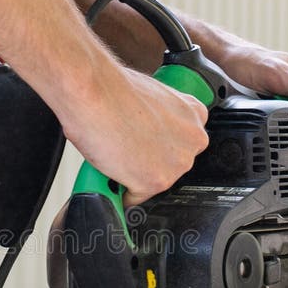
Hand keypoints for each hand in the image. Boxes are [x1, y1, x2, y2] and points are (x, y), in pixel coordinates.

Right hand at [59, 61, 209, 206]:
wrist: (92, 92)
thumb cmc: (111, 89)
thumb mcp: (151, 96)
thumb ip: (161, 117)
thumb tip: (151, 132)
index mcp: (195, 114)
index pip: (181, 143)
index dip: (158, 146)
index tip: (145, 145)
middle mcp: (193, 140)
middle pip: (170, 165)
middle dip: (148, 162)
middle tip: (124, 148)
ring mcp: (177, 163)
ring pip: (153, 182)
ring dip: (133, 176)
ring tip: (114, 154)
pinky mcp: (155, 182)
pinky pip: (134, 198)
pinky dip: (118, 190)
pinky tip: (110, 169)